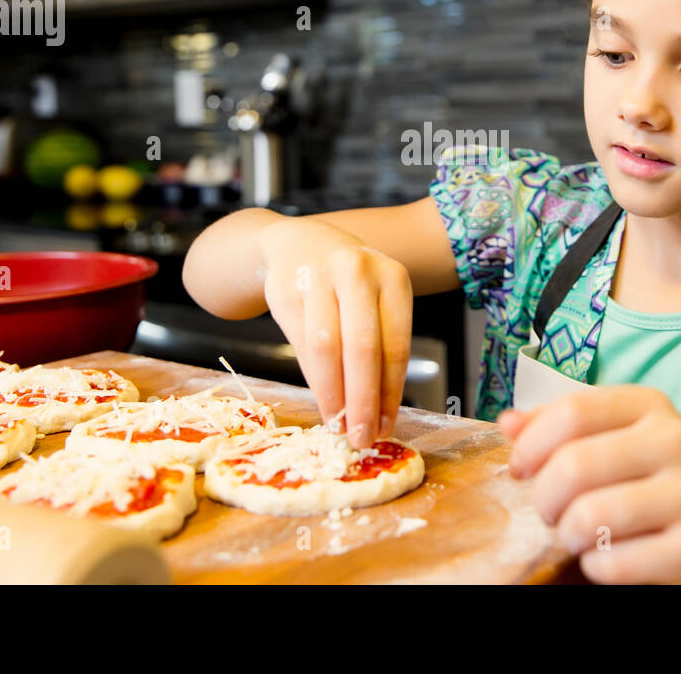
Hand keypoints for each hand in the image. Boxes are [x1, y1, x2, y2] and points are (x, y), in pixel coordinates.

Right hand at [257, 216, 411, 448]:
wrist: (296, 242)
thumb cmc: (346, 282)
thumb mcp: (373, 301)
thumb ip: (378, 348)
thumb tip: (378, 414)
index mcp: (393, 276)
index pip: (395, 345)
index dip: (390, 392)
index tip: (387, 426)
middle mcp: (357, 272)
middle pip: (362, 348)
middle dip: (363, 400)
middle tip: (363, 437)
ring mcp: (318, 277)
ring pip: (327, 348)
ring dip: (333, 395)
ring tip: (340, 425)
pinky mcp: (285, 289)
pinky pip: (300, 343)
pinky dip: (313, 378)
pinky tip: (322, 399)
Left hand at [498, 385, 680, 583]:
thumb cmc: (651, 478)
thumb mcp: (611, 437)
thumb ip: (557, 426)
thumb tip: (508, 423)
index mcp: (650, 406)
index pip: (572, 413)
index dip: (531, 444)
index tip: (521, 468)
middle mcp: (677, 442)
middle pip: (574, 466)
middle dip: (545, 497)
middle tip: (551, 510)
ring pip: (589, 516)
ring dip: (568, 533)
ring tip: (577, 533)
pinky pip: (611, 563)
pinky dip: (594, 565)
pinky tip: (606, 555)